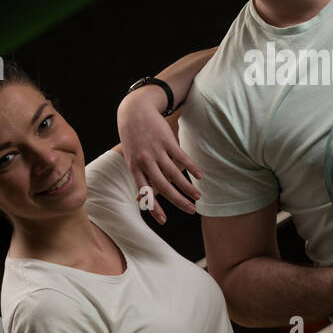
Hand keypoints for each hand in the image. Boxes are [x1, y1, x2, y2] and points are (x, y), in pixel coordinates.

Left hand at [116, 88, 202, 223]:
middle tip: (191, 210)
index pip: (145, 192)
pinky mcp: (167, 141)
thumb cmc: (133, 139)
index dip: (154, 207)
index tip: (164, 221)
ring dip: (187, 187)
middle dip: (178, 201)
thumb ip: (139, 177)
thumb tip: (141, 199)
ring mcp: (156, 151)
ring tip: (198, 196)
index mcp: (135, 168)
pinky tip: (200, 175)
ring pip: (174, 174)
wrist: (135, 112)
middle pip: (163, 186)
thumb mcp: (131, 158)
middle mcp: (145, 162)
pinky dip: (192, 167)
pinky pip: (181, 157)